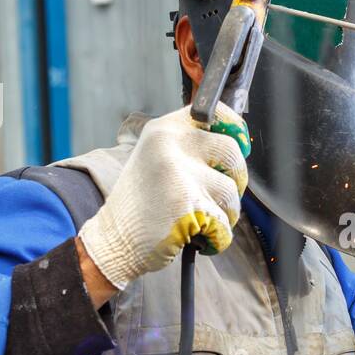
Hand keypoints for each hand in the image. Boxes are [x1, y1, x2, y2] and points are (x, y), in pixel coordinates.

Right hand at [78, 104, 249, 291]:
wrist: (113, 241)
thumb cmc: (141, 205)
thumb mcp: (156, 159)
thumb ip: (190, 147)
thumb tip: (239, 143)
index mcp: (164, 129)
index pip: (216, 113)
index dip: (236, 130)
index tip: (241, 146)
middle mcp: (171, 145)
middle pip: (232, 153)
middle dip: (237, 180)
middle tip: (221, 198)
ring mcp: (179, 174)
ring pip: (231, 192)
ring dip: (225, 214)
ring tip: (201, 223)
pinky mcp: (188, 205)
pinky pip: (224, 223)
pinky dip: (216, 238)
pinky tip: (196, 238)